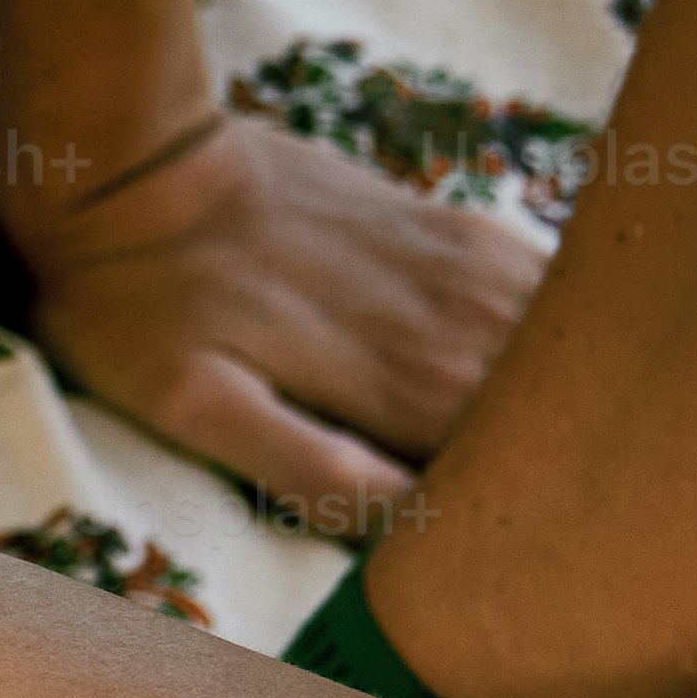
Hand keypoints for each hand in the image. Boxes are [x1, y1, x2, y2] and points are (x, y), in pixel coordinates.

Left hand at [9, 105, 541, 531]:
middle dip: (556, 456)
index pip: (520, 465)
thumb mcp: (193, 408)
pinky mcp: (451, 223)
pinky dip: (549, 331)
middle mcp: (462, 321)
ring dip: (559, 393)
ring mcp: (465, 263)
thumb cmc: (140, 303)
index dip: (523, 507)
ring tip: (535, 437)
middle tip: (523, 495)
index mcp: (412, 383)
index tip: (505, 533)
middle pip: (554, 410)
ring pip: (562, 345)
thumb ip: (310, 468)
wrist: (134, 164)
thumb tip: (415, 514)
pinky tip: (520, 360)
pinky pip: (539, 285)